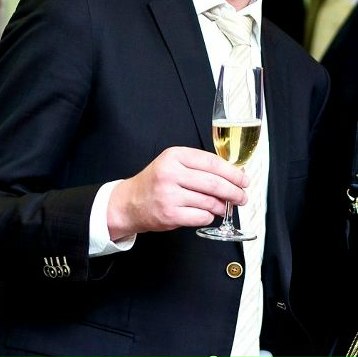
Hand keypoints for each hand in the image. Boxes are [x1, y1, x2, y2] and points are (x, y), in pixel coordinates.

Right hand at [107, 146, 248, 240]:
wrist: (130, 202)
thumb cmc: (156, 182)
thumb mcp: (173, 163)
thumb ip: (198, 165)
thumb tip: (231, 174)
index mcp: (174, 156)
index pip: (211, 162)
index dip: (232, 172)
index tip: (243, 179)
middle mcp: (171, 173)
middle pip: (214, 182)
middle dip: (234, 191)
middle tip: (242, 196)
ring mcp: (169, 195)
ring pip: (209, 201)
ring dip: (223, 206)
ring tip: (225, 206)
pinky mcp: (170, 214)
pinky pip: (201, 216)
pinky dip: (209, 216)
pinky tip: (207, 213)